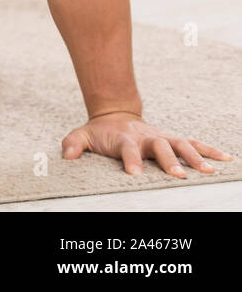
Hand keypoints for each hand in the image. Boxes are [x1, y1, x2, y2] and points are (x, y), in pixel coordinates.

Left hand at [62, 111, 232, 176]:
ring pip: (181, 145)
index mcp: (124, 138)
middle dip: (168, 161)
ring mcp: (161, 137)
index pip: (128, 149)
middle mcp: (146, 137)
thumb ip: (73, 143)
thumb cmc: (100, 132)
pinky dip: (209, 150)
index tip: (135, 174)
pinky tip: (225, 159)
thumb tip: (66, 155)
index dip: (131, 160)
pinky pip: (193, 143)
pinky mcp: (172, 139)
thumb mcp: (82, 135)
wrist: (115, 115)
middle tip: (177, 176)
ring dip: (194, 157)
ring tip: (208, 171)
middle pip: (159, 147)